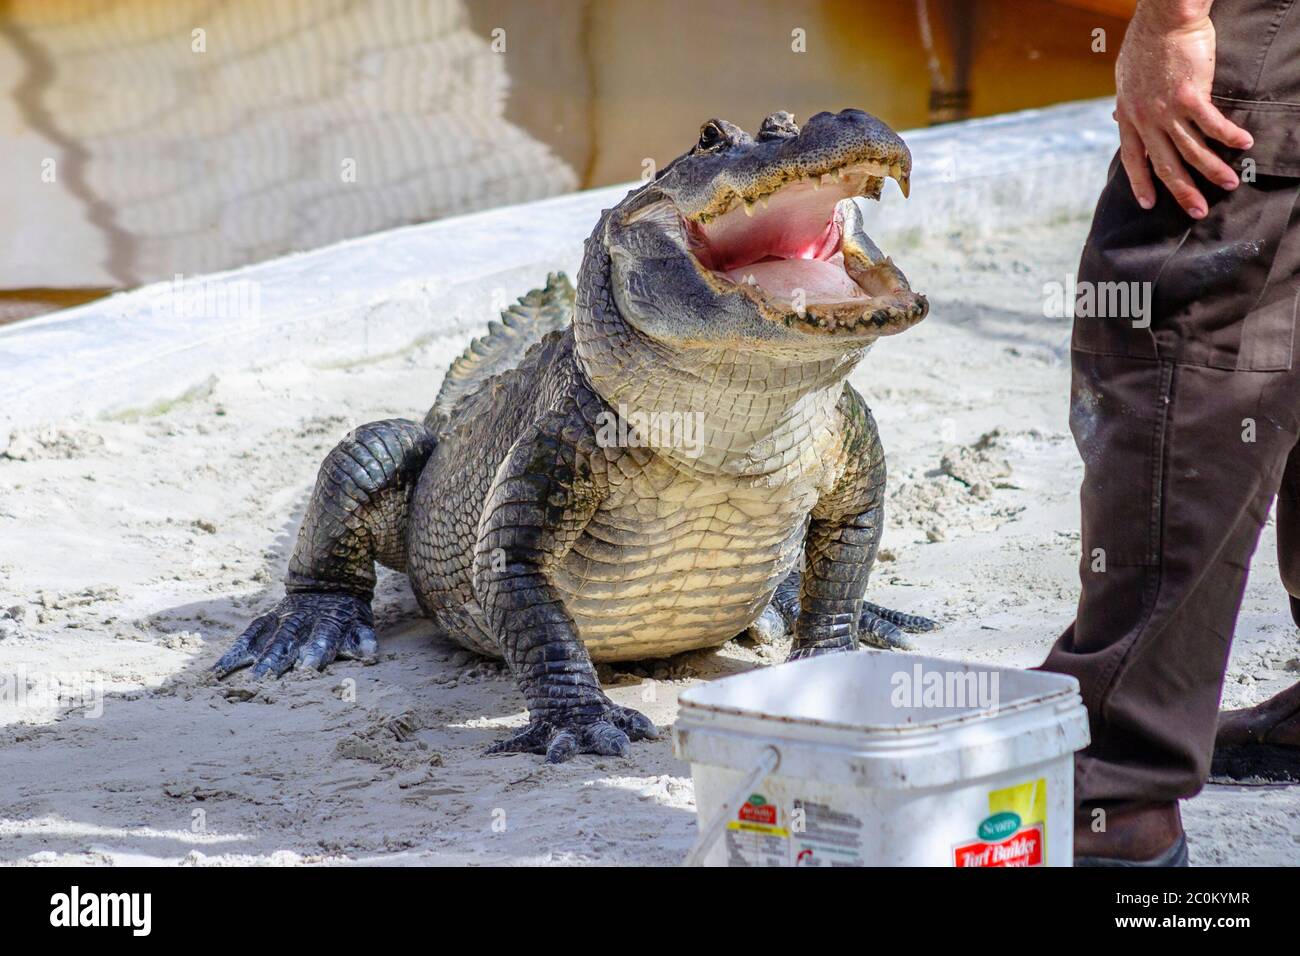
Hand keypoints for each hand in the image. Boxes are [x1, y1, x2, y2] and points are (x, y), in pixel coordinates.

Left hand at [1114, 1, 1252, 217]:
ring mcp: (1167, 110)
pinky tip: (1243, 145)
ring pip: (1192, 150)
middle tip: (1198, 211)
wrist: (1162, 21)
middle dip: (1183, 191)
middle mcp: (1146, 119)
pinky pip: (1212, 124)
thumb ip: (1127, 102)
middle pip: (1165, 164)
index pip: (1133, 158)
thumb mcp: (1125, 78)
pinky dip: (1228, 136)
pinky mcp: (1191, 97)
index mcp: (1129, 116)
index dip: (1140, 182)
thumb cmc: (1146, 44)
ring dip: (1212, 170)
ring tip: (1230, 184)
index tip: (1148, 203)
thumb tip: (1119, 115)